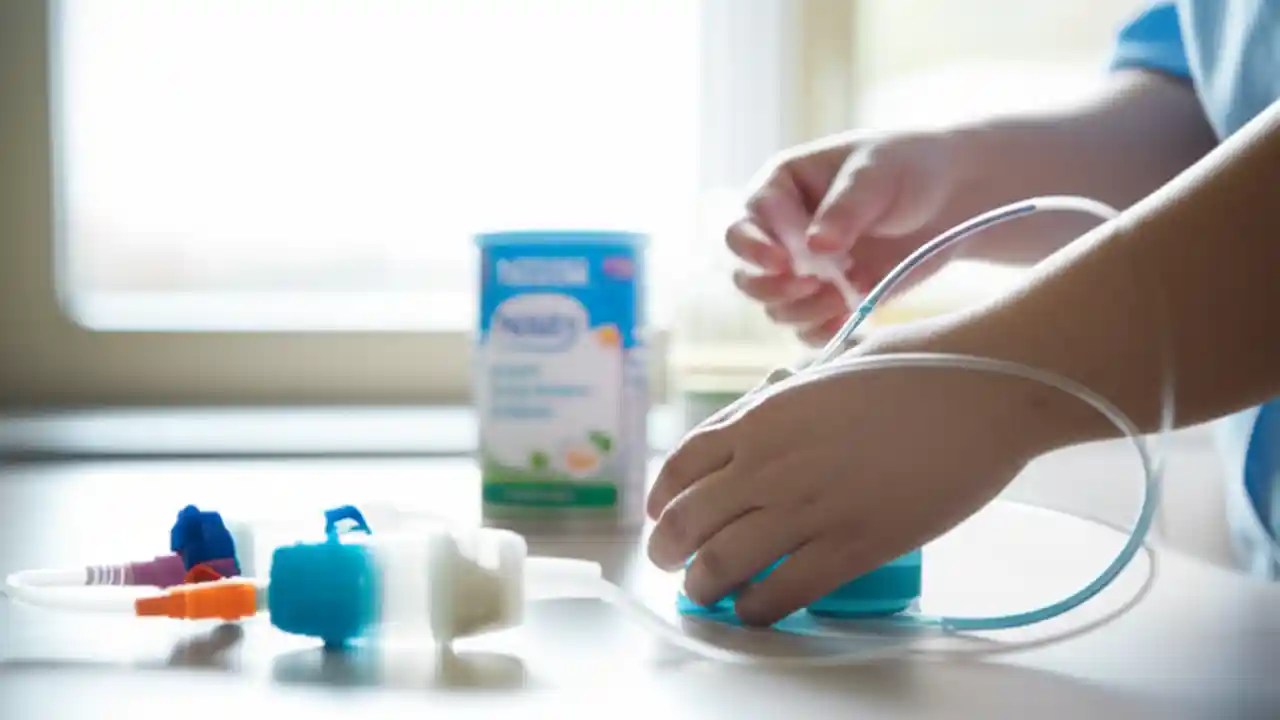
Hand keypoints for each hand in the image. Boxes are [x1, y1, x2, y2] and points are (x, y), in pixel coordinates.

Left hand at [644, 337, 1052, 625]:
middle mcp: (770, 464)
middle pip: (688, 520)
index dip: (662, 496)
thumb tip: (770, 410)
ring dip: (704, 585)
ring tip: (704, 593)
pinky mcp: (852, 546)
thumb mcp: (832, 368)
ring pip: (723, 563)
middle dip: (669, 549)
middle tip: (673, 562)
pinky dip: (757, 608)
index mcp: (762, 416)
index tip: (661, 512)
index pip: (682, 464)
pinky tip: (755, 609)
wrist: (982, 389)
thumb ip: (791, 399)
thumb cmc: (918, 366)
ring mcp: (808, 507)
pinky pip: (784, 591)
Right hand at [727, 130, 962, 345]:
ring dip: (802, 310)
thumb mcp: (876, 173)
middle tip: (812, 284)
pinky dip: (822, 331)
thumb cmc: (908, 166)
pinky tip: (847, 318)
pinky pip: (808, 329)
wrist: (953, 195)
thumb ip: (845, 208)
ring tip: (843, 296)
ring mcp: (806, 270)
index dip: (755, 249)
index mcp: (780, 190)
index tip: (785, 262)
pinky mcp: (832, 299)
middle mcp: (783, 234)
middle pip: (747, 275)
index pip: (745, 226)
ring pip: (776, 308)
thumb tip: (814, 246)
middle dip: (773, 288)